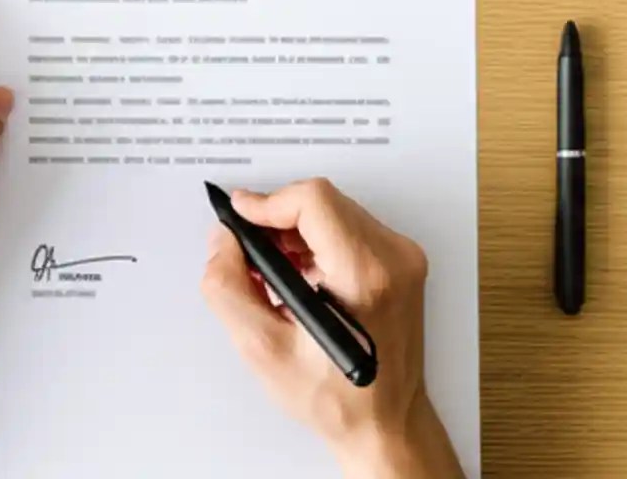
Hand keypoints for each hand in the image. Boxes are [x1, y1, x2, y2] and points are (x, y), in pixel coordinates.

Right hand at [201, 179, 462, 478]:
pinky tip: (299, 276)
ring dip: (296, 231)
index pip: (313, 201)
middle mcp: (393, 260)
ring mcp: (403, 260)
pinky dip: (317, 242)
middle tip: (248, 252)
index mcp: (364, 276)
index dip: (268, 202)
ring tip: (272, 271)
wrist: (385, 424)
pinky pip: (350, 228)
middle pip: (322, 202)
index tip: (240, 215)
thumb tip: (223, 243)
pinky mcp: (402, 264)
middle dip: (277, 220)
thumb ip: (229, 288)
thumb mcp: (263, 350)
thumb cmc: (338, 399)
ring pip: (335, 212)